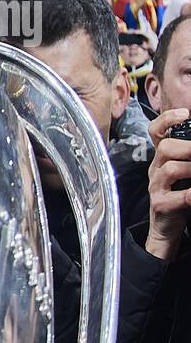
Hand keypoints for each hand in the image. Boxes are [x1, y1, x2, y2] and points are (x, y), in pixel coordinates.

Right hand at [146, 107, 190, 259]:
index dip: (167, 119)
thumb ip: (187, 156)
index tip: (185, 114)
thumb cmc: (179, 197)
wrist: (166, 229)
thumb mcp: (183, 173)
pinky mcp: (161, 205)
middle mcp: (156, 169)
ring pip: (169, 169)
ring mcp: (156, 187)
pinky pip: (178, 197)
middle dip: (188, 147)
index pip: (156, 132)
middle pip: (165, 148)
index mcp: (162, 158)